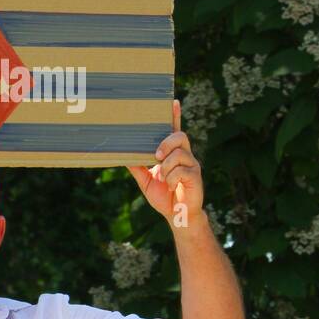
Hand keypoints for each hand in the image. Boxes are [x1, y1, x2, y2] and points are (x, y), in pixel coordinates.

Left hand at [126, 99, 204, 225]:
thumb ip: (137, 166)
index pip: (174, 130)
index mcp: (173, 154)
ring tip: (164, 179)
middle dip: (166, 143)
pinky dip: (172, 178)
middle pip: (180, 136)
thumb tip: (123, 154)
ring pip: (179, 154)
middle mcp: (185, 156)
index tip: (172, 102)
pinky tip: (171, 186)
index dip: (175, 116)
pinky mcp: (196, 177)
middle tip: (156, 156)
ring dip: (166, 167)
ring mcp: (192, 165)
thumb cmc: (164, 197)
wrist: (177, 216)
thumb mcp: (146, 181)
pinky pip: (182, 171)